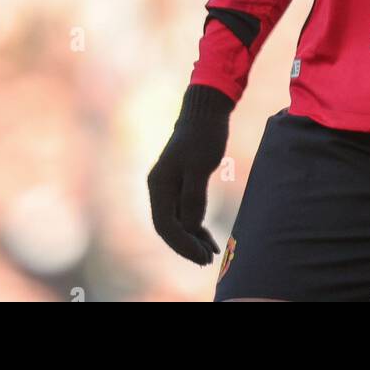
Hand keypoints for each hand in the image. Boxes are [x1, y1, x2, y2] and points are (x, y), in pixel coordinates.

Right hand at [147, 85, 233, 264]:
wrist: (206, 110)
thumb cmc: (204, 134)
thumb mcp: (200, 166)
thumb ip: (193, 197)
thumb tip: (190, 227)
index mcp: (159, 184)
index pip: (166, 225)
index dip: (182, 244)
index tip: (202, 255)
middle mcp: (159, 188)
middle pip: (169, 227)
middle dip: (187, 246)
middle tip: (208, 259)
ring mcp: (169, 187)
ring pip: (178, 222)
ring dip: (192, 239)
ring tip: (211, 253)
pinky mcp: (181, 185)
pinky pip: (185, 213)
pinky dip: (196, 227)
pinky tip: (208, 238)